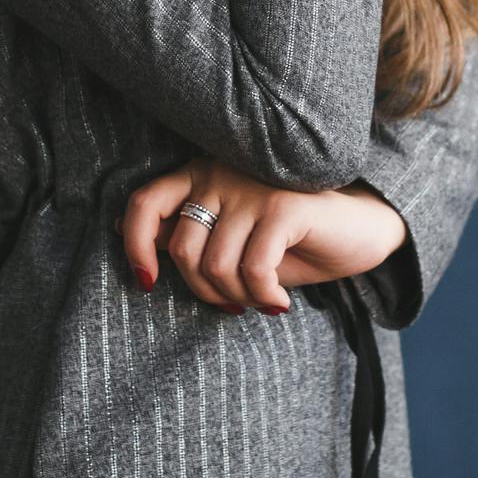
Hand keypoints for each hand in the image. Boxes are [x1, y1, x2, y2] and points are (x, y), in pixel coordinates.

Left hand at [119, 159, 406, 313]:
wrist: (360, 228)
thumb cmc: (291, 239)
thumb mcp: (232, 241)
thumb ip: (187, 236)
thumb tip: (117, 233)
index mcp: (200, 175)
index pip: (143, 203)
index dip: (133, 246)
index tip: (146, 283)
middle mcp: (220, 173)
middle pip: (181, 249)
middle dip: (204, 292)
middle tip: (233, 304)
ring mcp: (252, 187)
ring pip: (216, 265)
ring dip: (237, 299)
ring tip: (261, 300)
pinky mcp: (283, 206)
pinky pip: (253, 269)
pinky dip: (263, 298)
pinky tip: (278, 302)